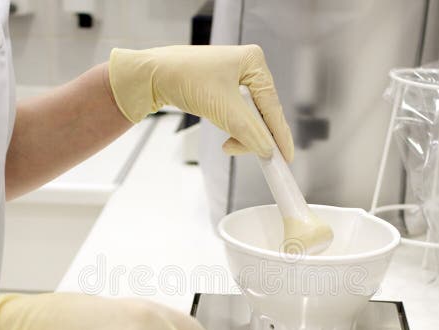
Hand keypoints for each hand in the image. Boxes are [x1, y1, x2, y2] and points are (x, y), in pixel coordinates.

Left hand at [108, 44, 293, 160]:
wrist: (152, 76)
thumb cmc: (185, 79)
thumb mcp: (223, 109)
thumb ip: (250, 131)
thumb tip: (268, 150)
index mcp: (254, 62)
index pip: (273, 106)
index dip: (280, 135)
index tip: (286, 157)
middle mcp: (248, 68)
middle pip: (263, 113)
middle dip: (254, 136)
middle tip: (250, 156)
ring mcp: (235, 79)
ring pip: (250, 118)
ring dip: (241, 135)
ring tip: (228, 145)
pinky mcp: (222, 90)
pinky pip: (237, 116)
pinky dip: (233, 129)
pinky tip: (227, 138)